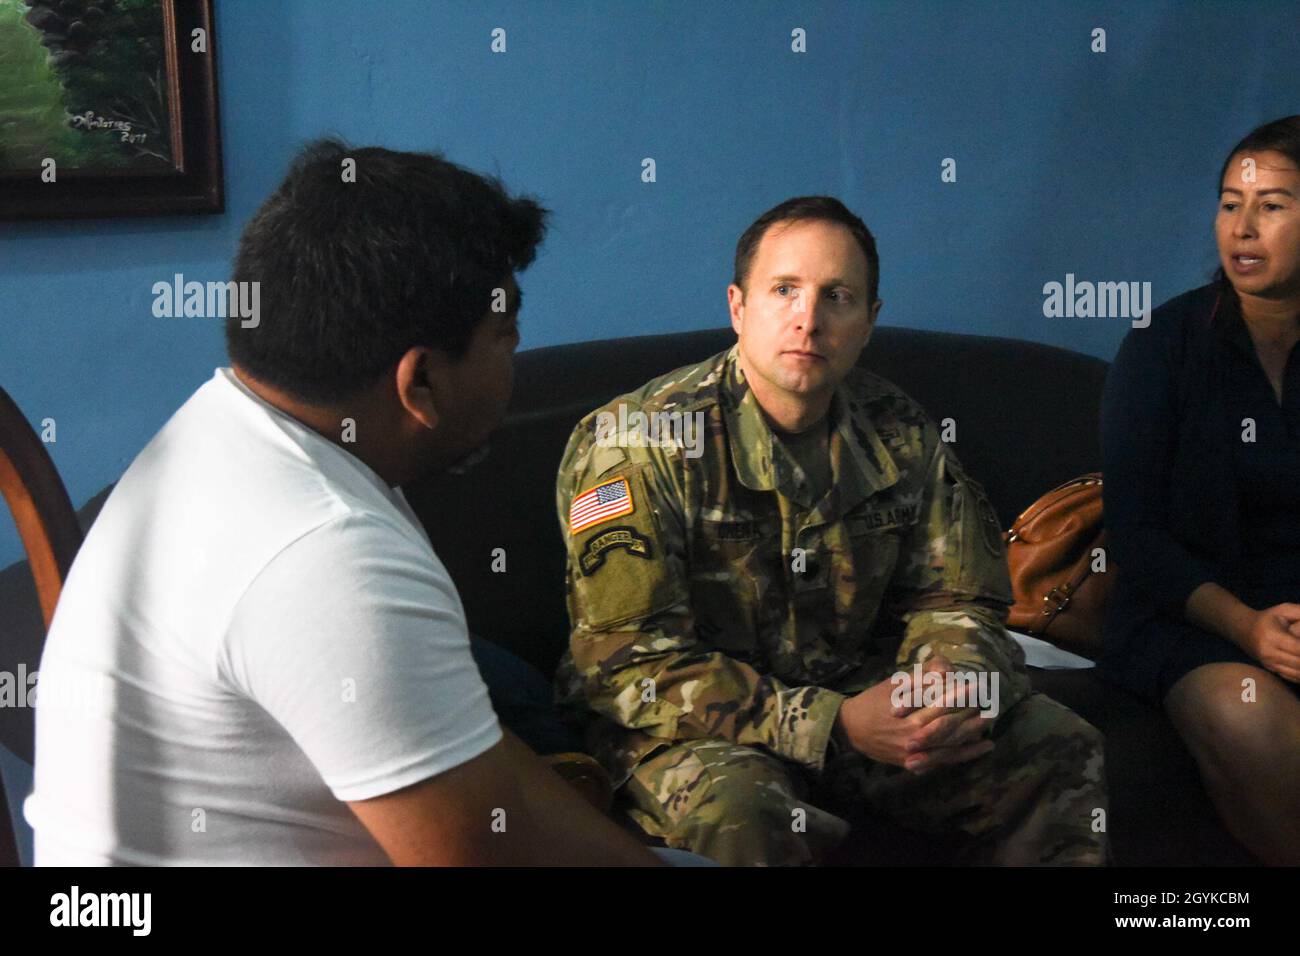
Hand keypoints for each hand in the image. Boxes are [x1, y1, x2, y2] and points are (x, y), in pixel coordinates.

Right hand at [835, 654, 994, 773]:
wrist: (850, 729)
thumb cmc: (873, 701)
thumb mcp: (893, 684)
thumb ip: (921, 678)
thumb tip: (946, 670)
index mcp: (909, 716)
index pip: (941, 705)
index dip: (961, 695)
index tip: (978, 685)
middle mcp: (915, 738)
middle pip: (951, 728)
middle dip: (973, 717)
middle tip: (993, 706)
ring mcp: (916, 754)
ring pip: (951, 746)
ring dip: (973, 736)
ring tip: (991, 724)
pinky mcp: (915, 763)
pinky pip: (944, 760)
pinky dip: (964, 755)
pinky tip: (981, 748)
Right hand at [1243, 604, 1299, 682]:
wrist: (1243, 630)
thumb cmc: (1267, 618)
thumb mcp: (1283, 610)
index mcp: (1272, 636)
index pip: (1298, 648)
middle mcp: (1268, 653)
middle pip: (1299, 663)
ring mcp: (1269, 664)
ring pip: (1297, 673)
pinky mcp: (1271, 670)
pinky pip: (1293, 677)